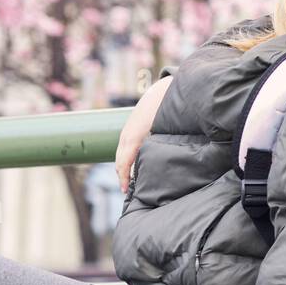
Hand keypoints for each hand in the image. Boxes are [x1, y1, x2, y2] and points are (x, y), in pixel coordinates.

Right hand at [115, 75, 172, 190]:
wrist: (159, 92)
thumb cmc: (165, 111)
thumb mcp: (164, 130)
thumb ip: (163, 146)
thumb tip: (166, 162)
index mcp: (134, 136)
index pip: (124, 161)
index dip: (124, 177)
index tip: (126, 191)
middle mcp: (126, 134)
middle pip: (119, 160)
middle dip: (121, 176)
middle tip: (127, 192)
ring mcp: (126, 131)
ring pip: (120, 155)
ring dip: (122, 169)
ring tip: (128, 184)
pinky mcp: (128, 130)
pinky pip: (123, 149)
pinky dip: (124, 160)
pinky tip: (131, 168)